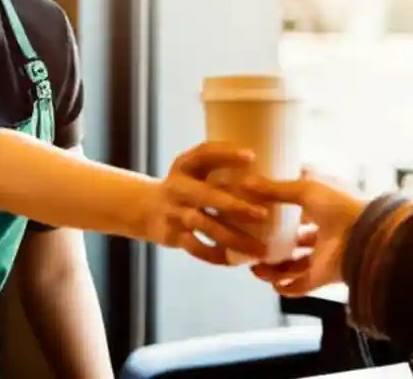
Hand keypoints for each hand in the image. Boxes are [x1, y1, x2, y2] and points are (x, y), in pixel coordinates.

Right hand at [142, 142, 270, 264]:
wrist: (145, 208)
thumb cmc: (187, 186)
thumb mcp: (195, 169)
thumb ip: (221, 167)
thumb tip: (267, 170)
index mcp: (185, 165)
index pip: (203, 153)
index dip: (226, 153)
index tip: (252, 156)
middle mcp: (177, 186)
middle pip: (206, 195)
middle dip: (236, 205)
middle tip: (263, 215)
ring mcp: (173, 212)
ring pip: (205, 225)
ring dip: (233, 238)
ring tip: (259, 248)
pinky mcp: (172, 235)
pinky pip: (196, 247)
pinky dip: (217, 255)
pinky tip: (237, 260)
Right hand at [242, 170, 366, 295]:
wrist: (363, 237)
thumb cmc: (337, 206)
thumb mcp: (305, 189)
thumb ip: (276, 189)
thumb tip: (245, 182)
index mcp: (323, 208)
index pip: (298, 211)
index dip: (278, 213)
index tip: (256, 215)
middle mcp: (324, 232)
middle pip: (294, 241)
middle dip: (272, 245)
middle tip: (250, 246)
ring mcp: (323, 256)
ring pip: (294, 265)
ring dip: (274, 268)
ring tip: (255, 268)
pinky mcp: (322, 276)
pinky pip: (302, 286)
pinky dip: (287, 288)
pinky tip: (273, 284)